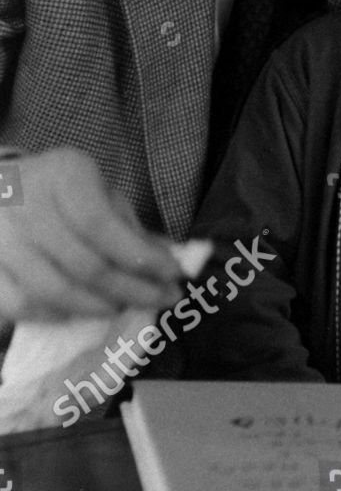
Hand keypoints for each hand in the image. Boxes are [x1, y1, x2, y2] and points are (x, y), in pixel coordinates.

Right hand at [0, 148, 182, 320]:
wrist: (2, 188)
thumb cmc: (62, 192)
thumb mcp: (100, 191)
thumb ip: (130, 227)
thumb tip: (168, 265)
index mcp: (63, 175)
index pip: (102, 225)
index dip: (140, 257)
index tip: (174, 275)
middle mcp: (27, 204)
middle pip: (84, 264)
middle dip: (131, 290)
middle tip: (162, 300)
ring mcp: (0, 238)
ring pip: (53, 291)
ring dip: (97, 307)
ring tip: (122, 307)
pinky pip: (20, 305)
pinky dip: (54, 316)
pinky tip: (78, 312)